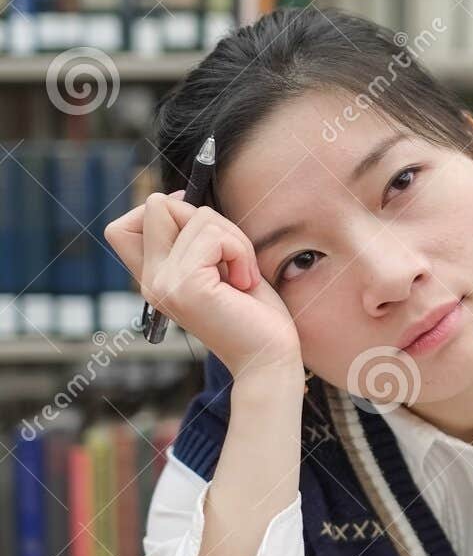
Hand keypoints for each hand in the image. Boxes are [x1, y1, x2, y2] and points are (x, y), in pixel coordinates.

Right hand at [104, 191, 302, 381]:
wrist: (268, 358)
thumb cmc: (253, 312)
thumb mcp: (216, 264)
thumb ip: (193, 237)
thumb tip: (176, 197)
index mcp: (154, 278)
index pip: (121, 228)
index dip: (162, 212)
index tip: (202, 234)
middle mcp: (150, 282)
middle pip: (155, 206)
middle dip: (205, 218)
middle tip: (229, 257)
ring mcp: (163, 284)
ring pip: (196, 216)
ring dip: (233, 239)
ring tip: (240, 276)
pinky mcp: (185, 286)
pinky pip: (213, 236)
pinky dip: (239, 250)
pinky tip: (243, 282)